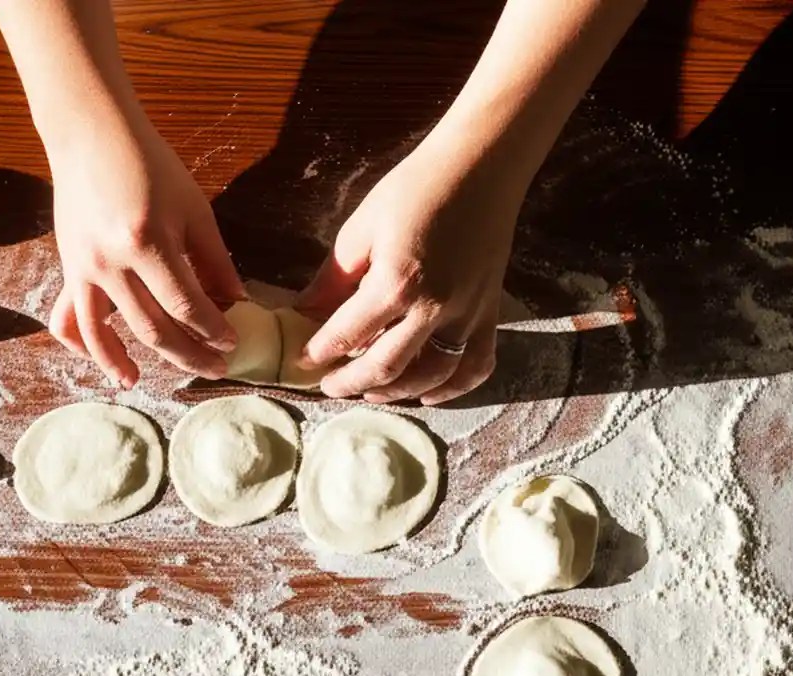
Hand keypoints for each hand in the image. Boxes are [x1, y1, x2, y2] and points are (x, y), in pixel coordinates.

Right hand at [46, 125, 244, 387]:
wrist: (91, 134)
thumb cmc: (149, 164)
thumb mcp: (194, 208)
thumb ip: (215, 259)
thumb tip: (236, 302)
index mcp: (147, 241)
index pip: (185, 304)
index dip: (212, 328)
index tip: (233, 340)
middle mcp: (110, 261)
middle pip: (152, 327)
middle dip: (188, 353)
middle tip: (216, 367)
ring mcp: (83, 268)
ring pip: (108, 333)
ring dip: (129, 363)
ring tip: (149, 381)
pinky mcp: (68, 268)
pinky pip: (72, 320)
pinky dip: (88, 347)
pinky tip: (109, 363)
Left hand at [298, 137, 519, 404]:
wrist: (479, 167)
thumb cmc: (415, 188)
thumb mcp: (361, 228)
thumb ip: (333, 278)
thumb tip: (304, 311)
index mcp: (395, 283)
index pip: (347, 334)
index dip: (319, 352)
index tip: (302, 360)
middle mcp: (434, 308)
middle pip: (386, 368)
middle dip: (351, 383)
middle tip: (329, 386)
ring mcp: (467, 315)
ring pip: (431, 376)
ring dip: (396, 391)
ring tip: (370, 391)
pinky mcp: (490, 312)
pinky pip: (476, 365)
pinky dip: (452, 388)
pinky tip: (426, 391)